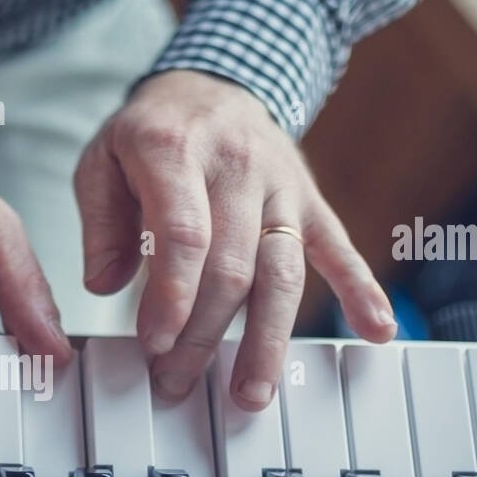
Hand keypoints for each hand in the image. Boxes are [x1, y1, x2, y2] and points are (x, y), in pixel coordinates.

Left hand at [74, 70, 396, 409]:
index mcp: (176, 151)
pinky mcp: (309, 202)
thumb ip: (100, 224)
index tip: (154, 343)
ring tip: (251, 393)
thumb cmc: (154, 133)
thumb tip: (105, 286)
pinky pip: (338, 247)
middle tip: (174, 381)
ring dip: (267, 339)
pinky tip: (376, 331)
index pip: (185, 234)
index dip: (172, 296)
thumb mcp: (103, 162)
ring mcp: (280, 186)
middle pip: (232, 266)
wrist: (214, 83)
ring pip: (281, 270)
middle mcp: (236, 167)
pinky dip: (361, 289)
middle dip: (203, 335)